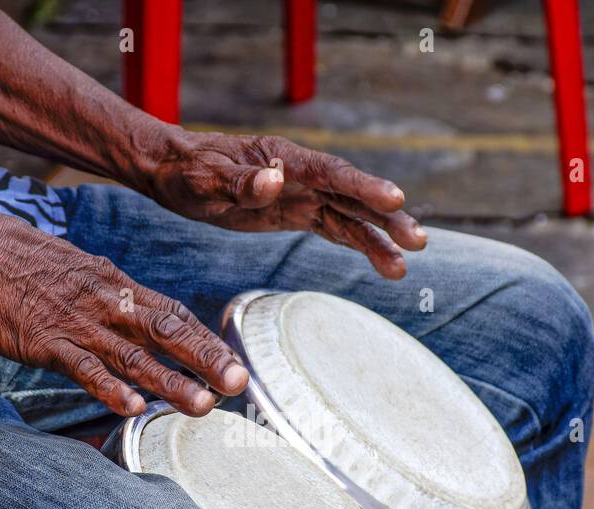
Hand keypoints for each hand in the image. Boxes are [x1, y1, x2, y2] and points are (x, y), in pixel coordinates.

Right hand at [0, 203, 245, 417]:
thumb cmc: (24, 265)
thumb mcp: (80, 274)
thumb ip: (114, 301)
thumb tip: (144, 326)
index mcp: (118, 287)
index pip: (174, 315)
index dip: (207, 341)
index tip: (238, 365)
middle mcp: (107, 304)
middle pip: (167, 332)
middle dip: (205, 359)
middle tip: (239, 384)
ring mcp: (78, 324)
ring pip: (133, 356)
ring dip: (169, 382)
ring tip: (202, 406)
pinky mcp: (45, 342)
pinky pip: (83, 368)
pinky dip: (107, 387)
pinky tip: (131, 408)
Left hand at [143, 130, 427, 279]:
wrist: (175, 173)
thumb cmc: (187, 172)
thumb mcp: (205, 180)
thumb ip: (240, 183)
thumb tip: (277, 180)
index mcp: (283, 157)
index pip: (331, 173)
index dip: (364, 185)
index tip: (395, 198)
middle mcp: (301, 174)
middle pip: (352, 195)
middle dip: (386, 217)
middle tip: (418, 240)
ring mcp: (302, 194)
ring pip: (350, 216)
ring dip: (379, 239)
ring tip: (404, 266)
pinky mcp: (297, 213)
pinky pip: (335, 229)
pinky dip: (360, 244)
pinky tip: (384, 262)